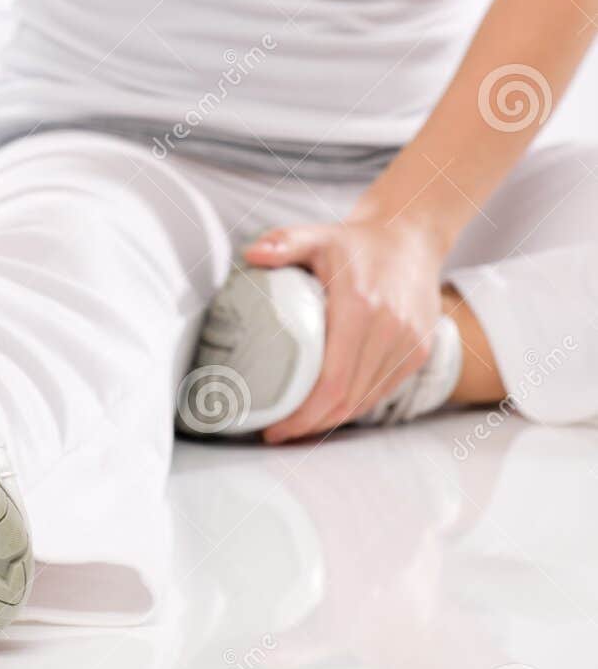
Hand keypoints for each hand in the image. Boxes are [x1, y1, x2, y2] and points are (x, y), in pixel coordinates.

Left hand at [245, 215, 444, 442]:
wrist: (409, 236)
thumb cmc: (355, 242)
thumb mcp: (317, 236)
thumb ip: (284, 242)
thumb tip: (250, 255)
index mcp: (360, 306)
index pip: (333, 380)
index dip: (303, 414)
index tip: (275, 427)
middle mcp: (390, 329)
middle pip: (348, 399)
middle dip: (311, 424)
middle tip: (278, 432)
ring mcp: (408, 343)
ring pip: (367, 400)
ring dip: (332, 420)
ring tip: (298, 425)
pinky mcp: (418, 351)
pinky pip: (383, 390)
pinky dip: (355, 405)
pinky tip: (329, 409)